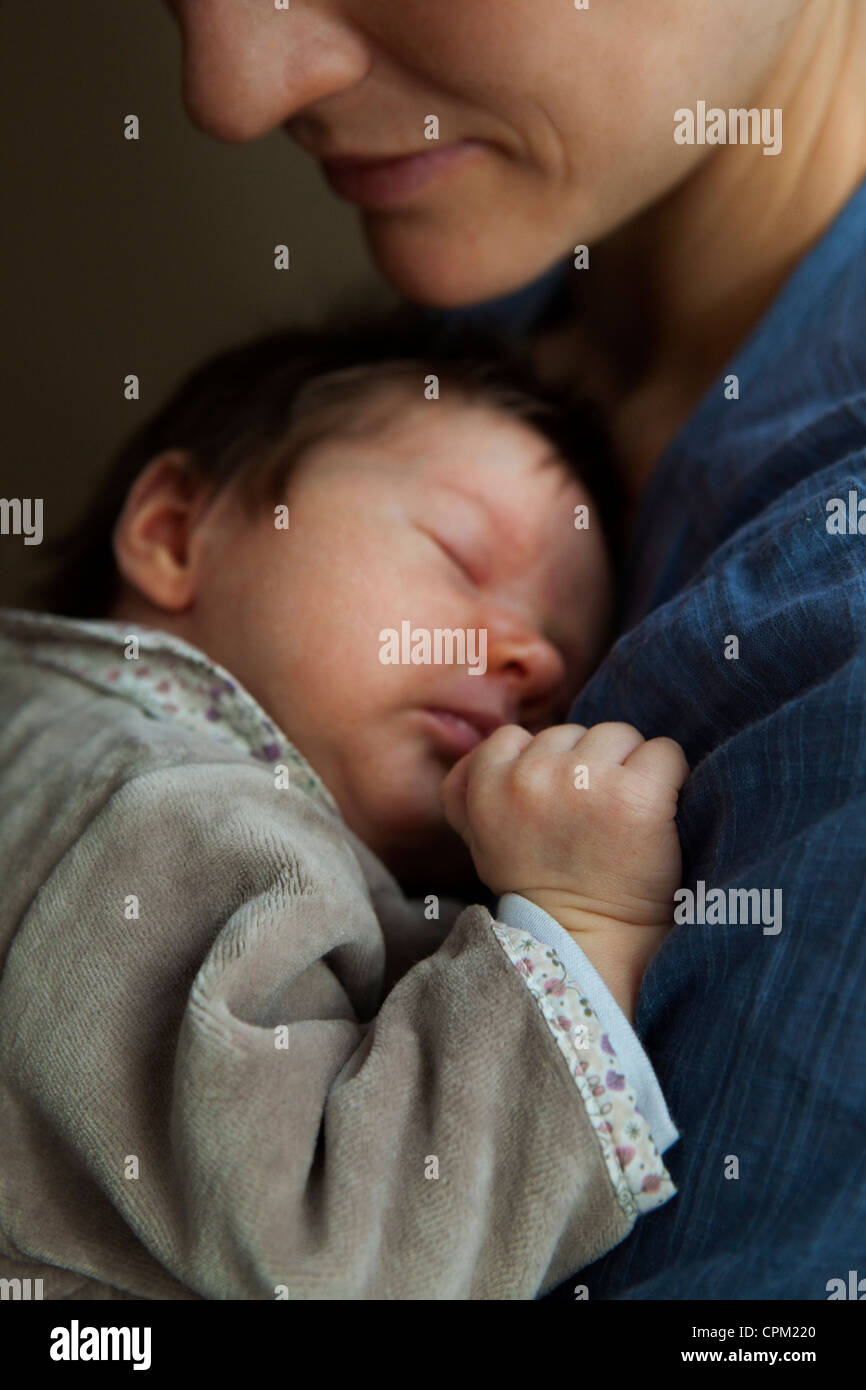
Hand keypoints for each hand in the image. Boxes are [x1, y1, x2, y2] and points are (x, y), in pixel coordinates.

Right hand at [440, 721, 688, 931]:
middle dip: (588, 765)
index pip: (513, 737)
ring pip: (619, 736)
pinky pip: (664, 752)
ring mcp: (585, 782)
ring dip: (629, 767)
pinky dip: (668, 778)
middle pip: (574, 733)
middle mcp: (532, 777)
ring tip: (623, 818)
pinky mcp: (636, 795)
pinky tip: (657, 815)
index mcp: (488, 786)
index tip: (554, 807)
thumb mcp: (480, 840)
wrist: (590, 941)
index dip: (539, 767)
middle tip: (592, 819)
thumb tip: (487, 750)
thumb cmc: (540, 888)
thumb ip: (469, 789)